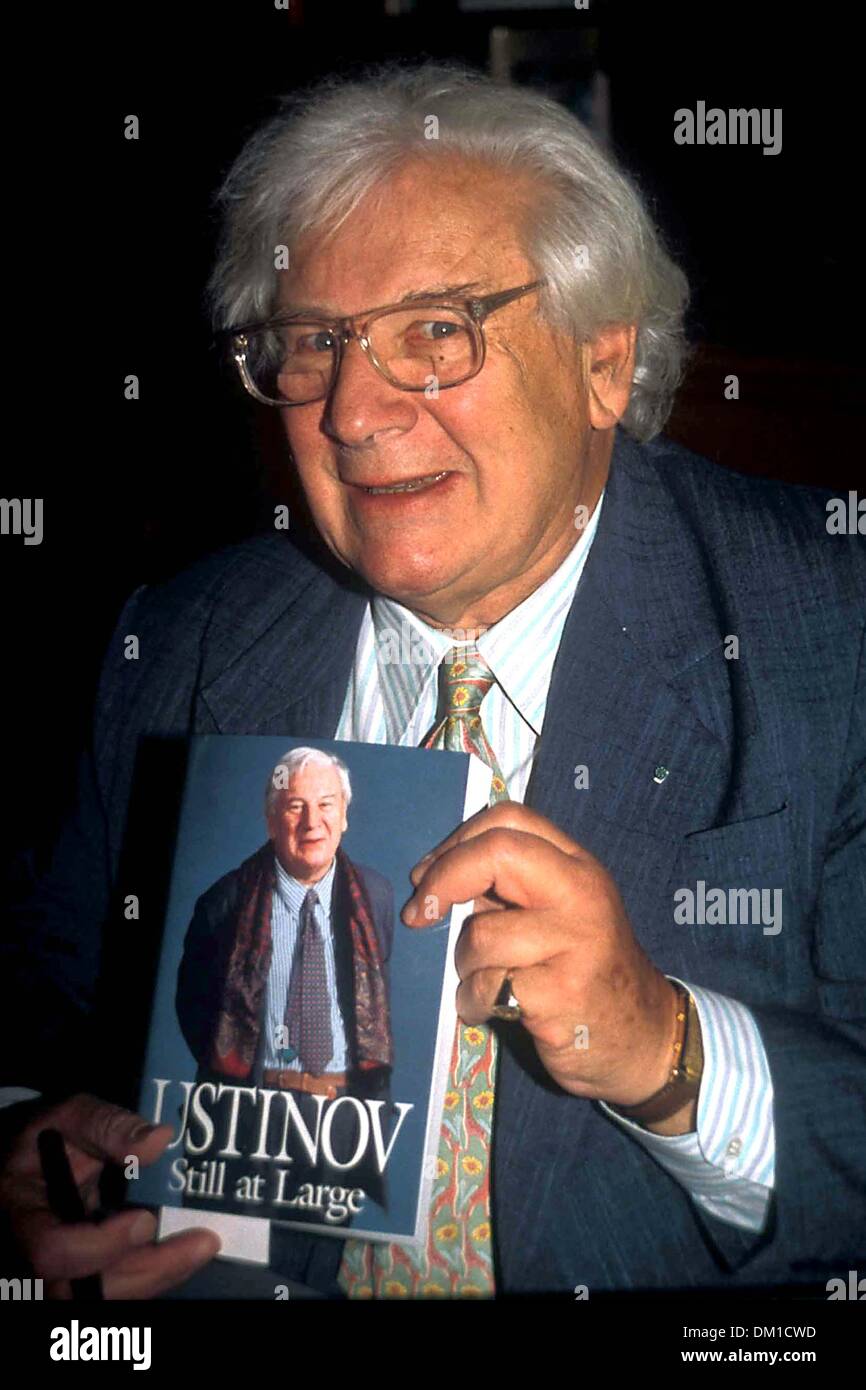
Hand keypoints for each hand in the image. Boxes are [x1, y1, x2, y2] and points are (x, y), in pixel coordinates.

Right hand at [0, 1093, 220, 1298]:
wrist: (35, 1162)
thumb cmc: (48, 1139)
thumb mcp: (71, 1118)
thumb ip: (108, 1126)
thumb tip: (160, 1139)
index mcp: (26, 1218)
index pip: (52, 1252)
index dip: (99, 1246)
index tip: (144, 1220)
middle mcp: (38, 1261)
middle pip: (87, 1290)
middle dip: (148, 1270)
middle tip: (202, 1243)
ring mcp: (64, 1274)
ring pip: (109, 1295)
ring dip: (160, 1274)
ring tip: (203, 1246)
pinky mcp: (88, 1275)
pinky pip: (121, 1286)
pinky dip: (156, 1271)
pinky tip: (188, 1249)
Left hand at [403, 803, 680, 1108]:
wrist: (643, 1035)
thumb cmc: (585, 969)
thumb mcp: (559, 912)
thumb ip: (510, 888)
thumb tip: (434, 878)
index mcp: (577, 866)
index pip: (509, 819)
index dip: (455, 842)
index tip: (425, 876)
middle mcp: (580, 894)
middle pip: (496, 852)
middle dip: (443, 881)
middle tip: (419, 914)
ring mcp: (575, 943)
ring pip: (480, 935)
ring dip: (464, 966)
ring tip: (487, 983)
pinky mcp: (560, 994)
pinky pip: (486, 989)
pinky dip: (475, 1003)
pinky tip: (499, 1011)